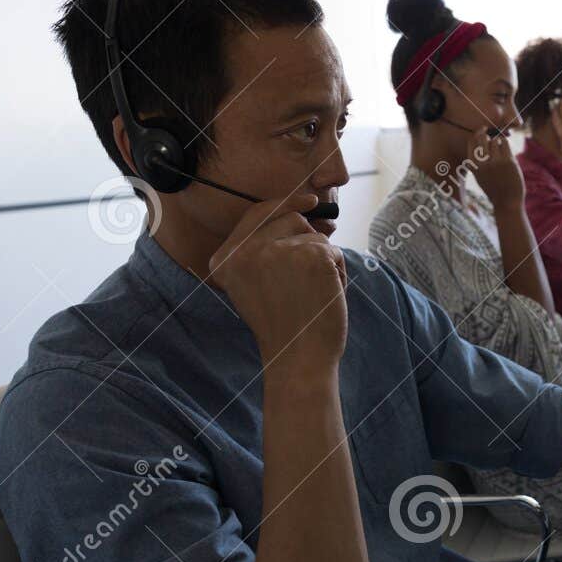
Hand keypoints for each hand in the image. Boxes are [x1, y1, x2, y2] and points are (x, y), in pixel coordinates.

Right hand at [208, 191, 347, 369]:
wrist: (299, 359)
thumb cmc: (285, 327)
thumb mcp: (256, 285)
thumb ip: (264, 250)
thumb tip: (302, 211)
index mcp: (225, 260)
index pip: (257, 213)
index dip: (286, 203)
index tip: (310, 202)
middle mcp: (245, 251)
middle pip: (291, 219)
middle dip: (309, 244)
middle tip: (307, 283)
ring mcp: (276, 250)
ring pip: (315, 236)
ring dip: (323, 263)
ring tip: (311, 295)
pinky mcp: (310, 256)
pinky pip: (333, 251)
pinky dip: (337, 273)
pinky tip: (324, 296)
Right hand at [462, 126, 524, 210]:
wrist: (506, 203)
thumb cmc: (494, 189)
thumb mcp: (479, 176)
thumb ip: (478, 161)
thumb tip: (480, 138)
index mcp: (473, 166)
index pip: (471, 142)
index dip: (476, 135)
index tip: (481, 132)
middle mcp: (482, 163)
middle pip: (482, 137)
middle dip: (486, 133)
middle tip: (489, 130)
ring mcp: (495, 161)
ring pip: (495, 140)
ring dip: (498, 141)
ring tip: (500, 150)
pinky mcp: (507, 161)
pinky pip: (505, 143)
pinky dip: (505, 143)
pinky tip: (506, 149)